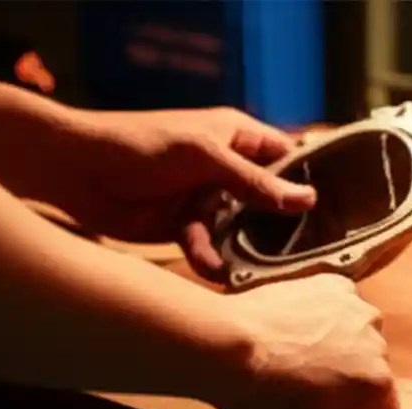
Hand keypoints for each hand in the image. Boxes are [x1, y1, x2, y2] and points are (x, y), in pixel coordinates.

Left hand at [27, 105, 316, 280]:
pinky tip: (213, 268)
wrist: (78, 170)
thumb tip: (306, 199)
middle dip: (279, 224)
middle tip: (302, 251)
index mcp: (236, 137)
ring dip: (244, 248)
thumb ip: (255, 181)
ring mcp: (206, 199)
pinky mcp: (184, 227)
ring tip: (253, 268)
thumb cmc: (140, 143)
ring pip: (240, 230)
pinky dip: (211, 257)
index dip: (307, 180)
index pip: (286, 157)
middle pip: (267, 200)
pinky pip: (208, 246)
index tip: (332, 209)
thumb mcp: (205, 156)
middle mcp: (225, 169)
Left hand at [220, 274, 398, 408]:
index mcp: (377, 388)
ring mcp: (360, 310)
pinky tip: (299, 319)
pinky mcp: (336, 284)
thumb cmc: (262, 393)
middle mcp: (380, 346)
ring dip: (343, 339)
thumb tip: (348, 408)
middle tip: (314, 378)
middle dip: (352, 373)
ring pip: (361, 332)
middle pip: (375, 367)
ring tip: (303, 345)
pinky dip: (327, 311)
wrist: (230, 343)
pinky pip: (342, 303)